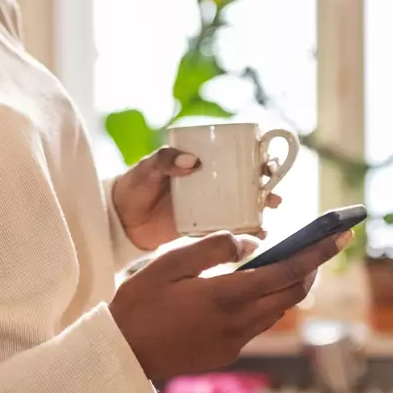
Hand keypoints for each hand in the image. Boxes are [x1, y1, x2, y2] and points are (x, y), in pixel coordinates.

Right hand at [110, 228, 351, 380]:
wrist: (121, 356)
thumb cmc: (139, 304)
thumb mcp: (169, 263)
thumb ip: (213, 248)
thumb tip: (251, 244)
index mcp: (226, 296)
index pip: (285, 271)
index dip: (316, 252)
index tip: (338, 236)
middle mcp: (238, 322)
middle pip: (291, 293)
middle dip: (312, 268)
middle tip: (324, 245)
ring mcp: (234, 342)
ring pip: (277, 310)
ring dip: (290, 286)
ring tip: (295, 263)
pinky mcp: (226, 353)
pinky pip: (257, 323)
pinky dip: (267, 303)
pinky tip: (256, 289)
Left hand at [111, 146, 283, 251]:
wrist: (119, 219)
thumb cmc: (134, 185)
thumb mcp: (147, 167)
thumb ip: (165, 160)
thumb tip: (192, 161)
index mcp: (202, 162)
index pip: (237, 156)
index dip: (259, 158)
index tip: (269, 164)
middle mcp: (211, 184)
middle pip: (248, 182)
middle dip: (268, 187)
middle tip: (273, 195)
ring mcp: (209, 207)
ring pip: (244, 206)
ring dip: (262, 210)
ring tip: (269, 216)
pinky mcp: (203, 228)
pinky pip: (230, 229)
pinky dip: (246, 232)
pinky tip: (258, 236)